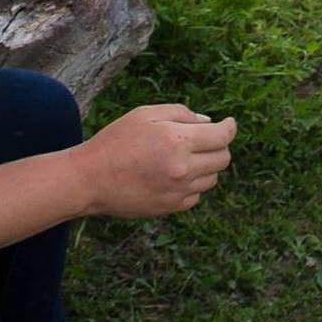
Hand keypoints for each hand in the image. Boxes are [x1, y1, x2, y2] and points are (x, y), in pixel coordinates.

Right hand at [71, 104, 235, 218]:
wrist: (92, 179)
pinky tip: (174, 174)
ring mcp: (179, 192)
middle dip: (219, 145)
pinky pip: (196, 195)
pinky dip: (193, 184)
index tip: (230, 123)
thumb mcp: (145, 114)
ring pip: (212, 179)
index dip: (230, 127)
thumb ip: (180, 113)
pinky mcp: (172, 208)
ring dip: (206, 165)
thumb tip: (207, 122)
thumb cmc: (116, 141)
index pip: (222, 137)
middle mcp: (183, 169)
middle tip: (206, 138)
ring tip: (184, 156)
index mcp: (177, 141)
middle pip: (223, 159)